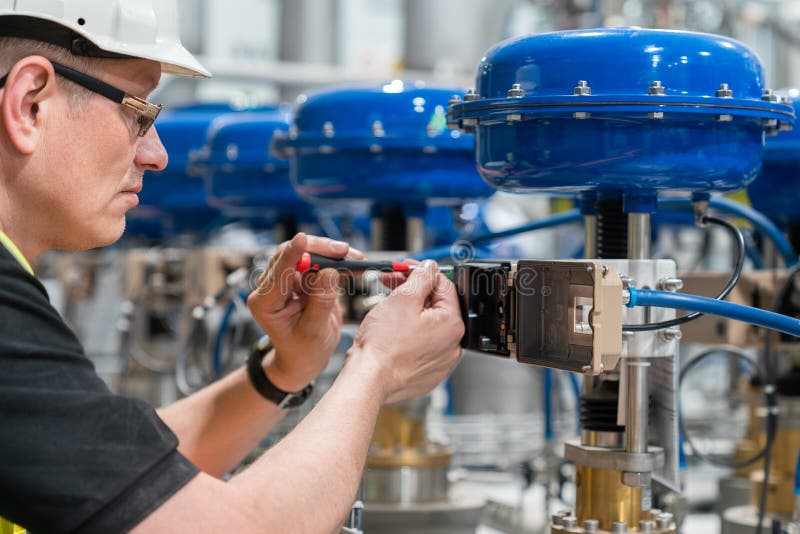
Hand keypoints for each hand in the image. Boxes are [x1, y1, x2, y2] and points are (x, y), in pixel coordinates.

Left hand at [247, 233, 363, 391]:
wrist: (305, 357)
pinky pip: (317, 262)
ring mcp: (285, 280)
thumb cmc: (304, 351)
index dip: (293, 254)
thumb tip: (329, 271)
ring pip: (305, 254)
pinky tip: (352, 263)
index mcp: (265, 303)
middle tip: (344, 251)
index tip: (302, 239)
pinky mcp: (300, 277)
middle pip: (291, 255)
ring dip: (330, 253)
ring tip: (354, 258)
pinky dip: (335, 261)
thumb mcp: (314, 331)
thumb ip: (320, 302)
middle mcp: (271, 287)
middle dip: (318, 250)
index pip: (278, 272)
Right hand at [348, 260, 463, 403]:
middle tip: (393, 286)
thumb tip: (430, 268)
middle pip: (436, 306)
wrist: (368, 378)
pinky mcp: (426, 373)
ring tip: (388, 311)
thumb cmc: (383, 345)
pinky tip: (392, 332)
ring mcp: (440, 362)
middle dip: (413, 293)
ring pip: (428, 326)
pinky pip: (421, 346)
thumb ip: (421, 278)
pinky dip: (408, 336)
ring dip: (410, 313)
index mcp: (452, 324)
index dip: (422, 274)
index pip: (444, 286)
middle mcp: (452, 345)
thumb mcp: (403, 298)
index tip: (406, 271)